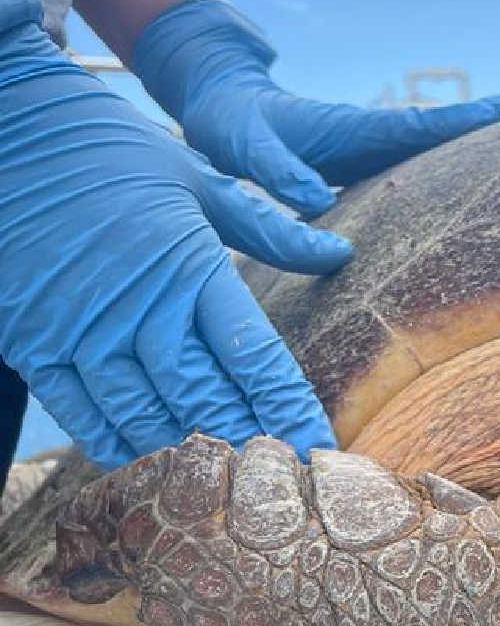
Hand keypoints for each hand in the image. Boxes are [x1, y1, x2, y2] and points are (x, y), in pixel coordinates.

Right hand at [0, 0, 350, 467]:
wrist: (11, 132)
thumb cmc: (117, 153)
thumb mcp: (202, 181)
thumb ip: (271, 229)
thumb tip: (340, 251)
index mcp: (191, 267)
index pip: (253, 356)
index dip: (289, 409)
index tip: (320, 448)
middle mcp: (140, 307)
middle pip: (205, 397)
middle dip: (248, 445)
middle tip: (285, 487)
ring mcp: (82, 330)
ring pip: (146, 413)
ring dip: (190, 456)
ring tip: (232, 492)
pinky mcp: (35, 342)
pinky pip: (82, 412)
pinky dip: (118, 447)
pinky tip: (152, 473)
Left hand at [131, 0, 499, 217]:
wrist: (220, 104)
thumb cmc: (230, 125)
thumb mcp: (246, 147)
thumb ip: (280, 171)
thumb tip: (317, 203)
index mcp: (354, 130)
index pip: (419, 125)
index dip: (465, 120)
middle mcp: (371, 139)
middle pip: (439, 136)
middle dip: (486, 130)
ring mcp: (369, 154)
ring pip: (429, 155)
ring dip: (469, 154)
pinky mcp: (360, 169)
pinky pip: (408, 173)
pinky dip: (439, 175)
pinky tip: (460, 191)